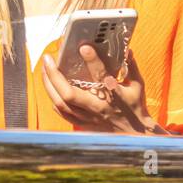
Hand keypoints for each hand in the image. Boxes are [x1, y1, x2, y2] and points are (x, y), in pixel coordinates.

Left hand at [42, 45, 163, 133]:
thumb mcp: (138, 85)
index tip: (84, 47)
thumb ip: (131, 66)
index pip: (102, 76)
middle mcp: (99, 107)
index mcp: (114, 96)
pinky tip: (50, 89)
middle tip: (47, 59)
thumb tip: (125, 48)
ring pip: (62, 104)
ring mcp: (89, 117)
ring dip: (49, 86)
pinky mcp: (84, 124)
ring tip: (44, 71)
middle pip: (70, 94)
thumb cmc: (136, 108)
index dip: (92, 61)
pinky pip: (63, 113)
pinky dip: (54, 100)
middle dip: (54, 75)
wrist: (135, 134)